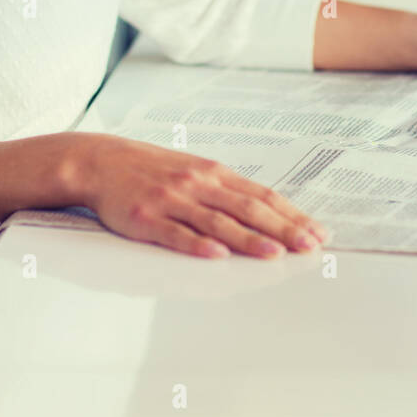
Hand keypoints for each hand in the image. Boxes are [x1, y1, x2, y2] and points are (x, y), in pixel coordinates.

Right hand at [73, 134, 327, 259]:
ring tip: (274, 254)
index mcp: (212, 173)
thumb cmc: (149, 169)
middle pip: (247, 208)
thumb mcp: (191, 170)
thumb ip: (223, 189)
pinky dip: (197, 244)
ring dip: (248, 239)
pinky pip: (175, 233)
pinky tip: (215, 255)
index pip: (261, 195)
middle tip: (309, 246)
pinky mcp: (146, 218)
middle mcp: (197, 184)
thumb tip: (263, 210)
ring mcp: (172, 201)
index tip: (316, 232)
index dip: (291, 215)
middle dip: (282, 228)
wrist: (99, 161)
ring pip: (217, 222)